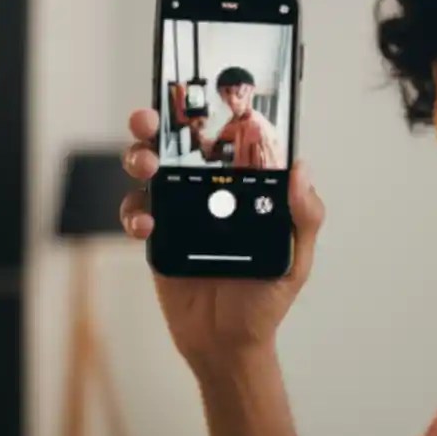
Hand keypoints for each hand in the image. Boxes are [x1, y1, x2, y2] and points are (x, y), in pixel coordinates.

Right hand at [120, 108, 324, 375]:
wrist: (227, 342)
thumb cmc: (266, 297)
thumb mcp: (295, 258)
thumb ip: (303, 216)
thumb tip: (302, 170)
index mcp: (245, 188)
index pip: (230, 141)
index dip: (216, 113)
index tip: (204, 93)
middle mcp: (210, 192)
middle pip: (179, 145)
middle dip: (159, 123)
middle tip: (149, 119)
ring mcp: (179, 211)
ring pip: (150, 169)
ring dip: (138, 157)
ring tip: (146, 165)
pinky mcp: (156, 236)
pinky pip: (136, 212)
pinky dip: (133, 213)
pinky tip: (146, 227)